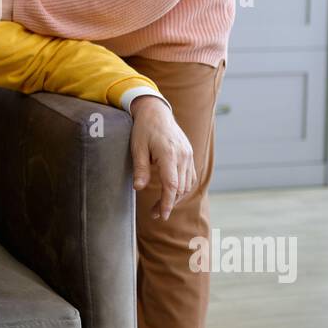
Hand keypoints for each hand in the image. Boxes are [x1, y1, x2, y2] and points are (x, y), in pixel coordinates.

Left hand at [129, 96, 196, 219]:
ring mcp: (188, 155)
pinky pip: (190, 177)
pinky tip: (171, 193)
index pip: (172, 185)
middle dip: (168, 203)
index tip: (162, 215)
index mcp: (169, 154)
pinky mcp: (189, 155)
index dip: (167, 202)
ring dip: (176, 197)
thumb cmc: (144, 129)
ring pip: (187, 184)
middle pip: (180, 188)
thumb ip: (140, 168)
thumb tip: (138, 188)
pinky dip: (182, 188)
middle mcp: (183, 156)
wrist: (156, 112)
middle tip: (155, 214)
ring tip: (160, 206)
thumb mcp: (137, 147)